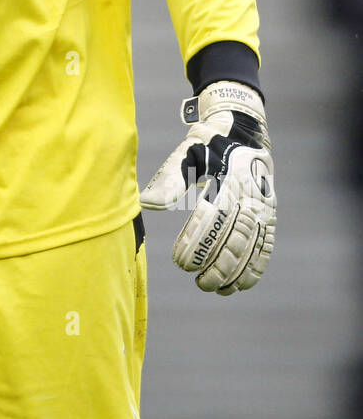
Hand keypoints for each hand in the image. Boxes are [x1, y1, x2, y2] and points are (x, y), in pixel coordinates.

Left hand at [139, 81, 275, 294]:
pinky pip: (266, 245)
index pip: (212, 219)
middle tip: (198, 282)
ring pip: (252, 246)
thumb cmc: (207, 145)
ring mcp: (263, 206)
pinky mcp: (270, 214)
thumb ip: (170, 179)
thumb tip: (147, 203)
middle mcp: (249, 195)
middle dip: (217, 265)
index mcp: (226, 179)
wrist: (243, 130)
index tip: (181, 262)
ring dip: (235, 272)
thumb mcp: (187, 153)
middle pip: (235, 238)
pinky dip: (255, 268)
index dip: (197, 244)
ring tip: (214, 288)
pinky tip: (240, 285)